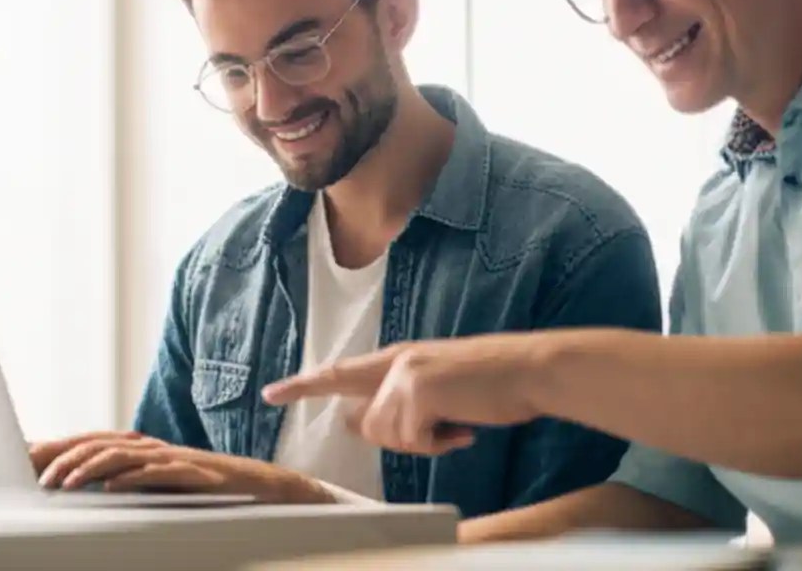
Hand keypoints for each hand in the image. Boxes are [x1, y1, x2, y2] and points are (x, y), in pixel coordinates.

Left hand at [36, 435, 333, 503]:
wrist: (247, 482)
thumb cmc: (194, 485)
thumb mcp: (150, 481)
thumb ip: (120, 478)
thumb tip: (80, 487)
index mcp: (134, 446)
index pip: (86, 441)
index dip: (55, 448)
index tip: (23, 459)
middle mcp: (146, 445)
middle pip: (95, 444)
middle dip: (61, 457)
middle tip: (34, 477)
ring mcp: (166, 456)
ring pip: (119, 455)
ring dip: (87, 468)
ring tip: (63, 485)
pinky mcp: (186, 470)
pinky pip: (154, 472)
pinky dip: (130, 479)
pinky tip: (110, 488)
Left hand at [262, 335, 545, 455]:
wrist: (530, 369)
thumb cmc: (494, 382)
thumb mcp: (440, 388)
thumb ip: (401, 401)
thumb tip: (364, 425)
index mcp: (399, 357)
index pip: (341, 372)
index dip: (304, 384)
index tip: (271, 393)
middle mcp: (395, 362)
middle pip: (367, 423)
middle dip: (400, 440)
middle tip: (443, 429)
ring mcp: (404, 375)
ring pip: (388, 435)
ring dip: (424, 441)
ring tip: (457, 423)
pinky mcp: (417, 390)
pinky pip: (413, 440)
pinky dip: (439, 444)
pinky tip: (463, 428)